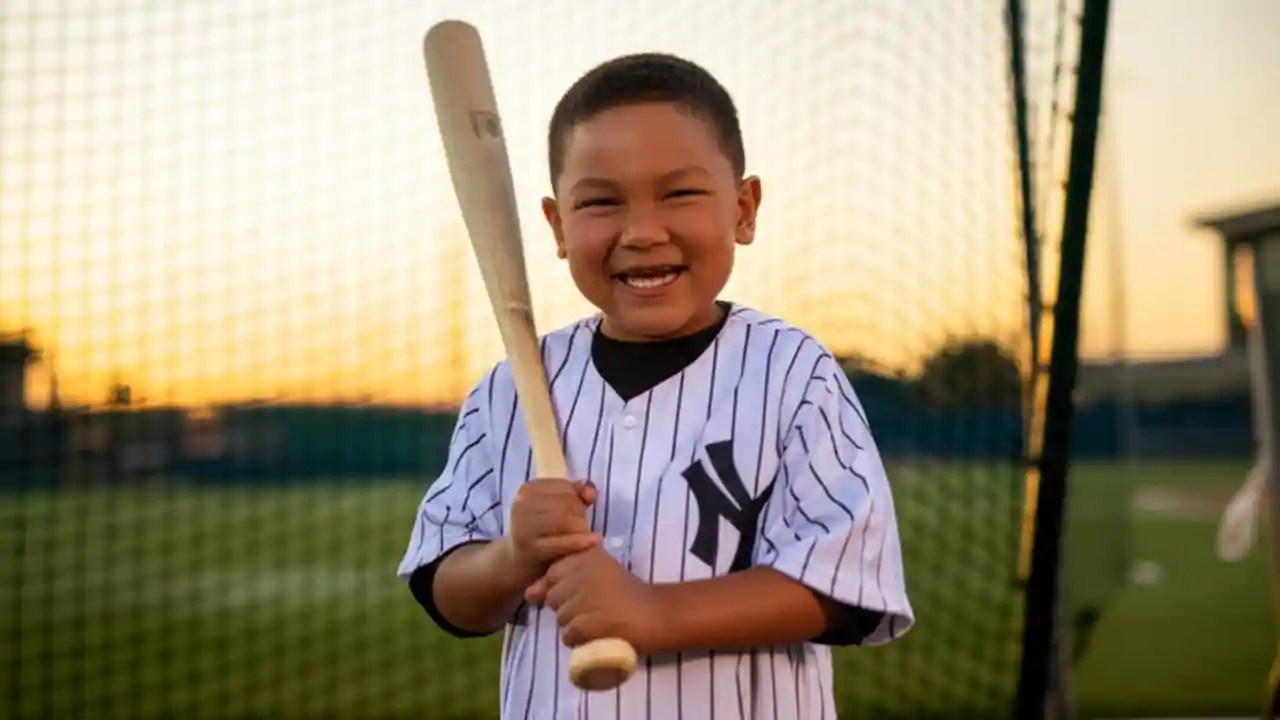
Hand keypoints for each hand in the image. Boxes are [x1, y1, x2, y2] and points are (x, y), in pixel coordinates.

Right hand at [505, 478, 600, 582]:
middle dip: (580, 514)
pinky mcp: (531, 550)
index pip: (565, 486)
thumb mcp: (555, 508)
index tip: (578, 509)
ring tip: (582, 534)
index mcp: (528, 490)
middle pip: (567, 502)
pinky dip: (581, 541)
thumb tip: (590, 491)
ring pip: (565, 520)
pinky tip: (594, 541)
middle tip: (581, 526)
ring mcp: (524, 528)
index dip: (577, 497)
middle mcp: (521, 505)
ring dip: (580, 527)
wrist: (518, 562)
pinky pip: (562, 542)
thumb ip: (575, 495)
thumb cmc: (542, 530)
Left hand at [525, 546, 667, 652]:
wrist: (657, 612)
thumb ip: (559, 580)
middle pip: (554, 598)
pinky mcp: (590, 621)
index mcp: (585, 555)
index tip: (587, 593)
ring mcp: (586, 597)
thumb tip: (528, 593)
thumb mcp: (595, 575)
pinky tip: (599, 633)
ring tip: (600, 621)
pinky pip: (570, 635)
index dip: (566, 589)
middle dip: (568, 608)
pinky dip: (581, 640)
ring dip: (576, 625)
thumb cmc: (626, 593)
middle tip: (596, 609)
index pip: (553, 575)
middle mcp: (582, 572)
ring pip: (561, 618)